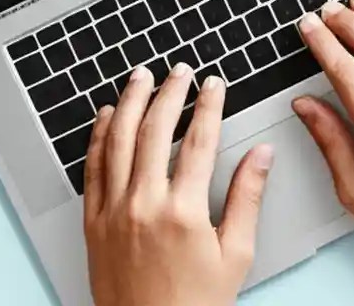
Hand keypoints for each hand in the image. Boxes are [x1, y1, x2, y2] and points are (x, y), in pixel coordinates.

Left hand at [83, 63, 273, 305]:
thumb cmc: (194, 305)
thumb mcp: (235, 254)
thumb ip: (247, 198)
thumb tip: (262, 156)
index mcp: (183, 212)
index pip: (197, 141)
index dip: (208, 106)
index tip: (214, 83)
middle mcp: (143, 205)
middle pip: (153, 132)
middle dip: (169, 94)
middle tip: (180, 71)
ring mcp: (113, 212)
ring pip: (117, 142)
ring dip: (130, 103)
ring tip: (142, 78)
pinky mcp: (93, 224)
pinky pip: (92, 169)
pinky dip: (98, 137)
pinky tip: (106, 117)